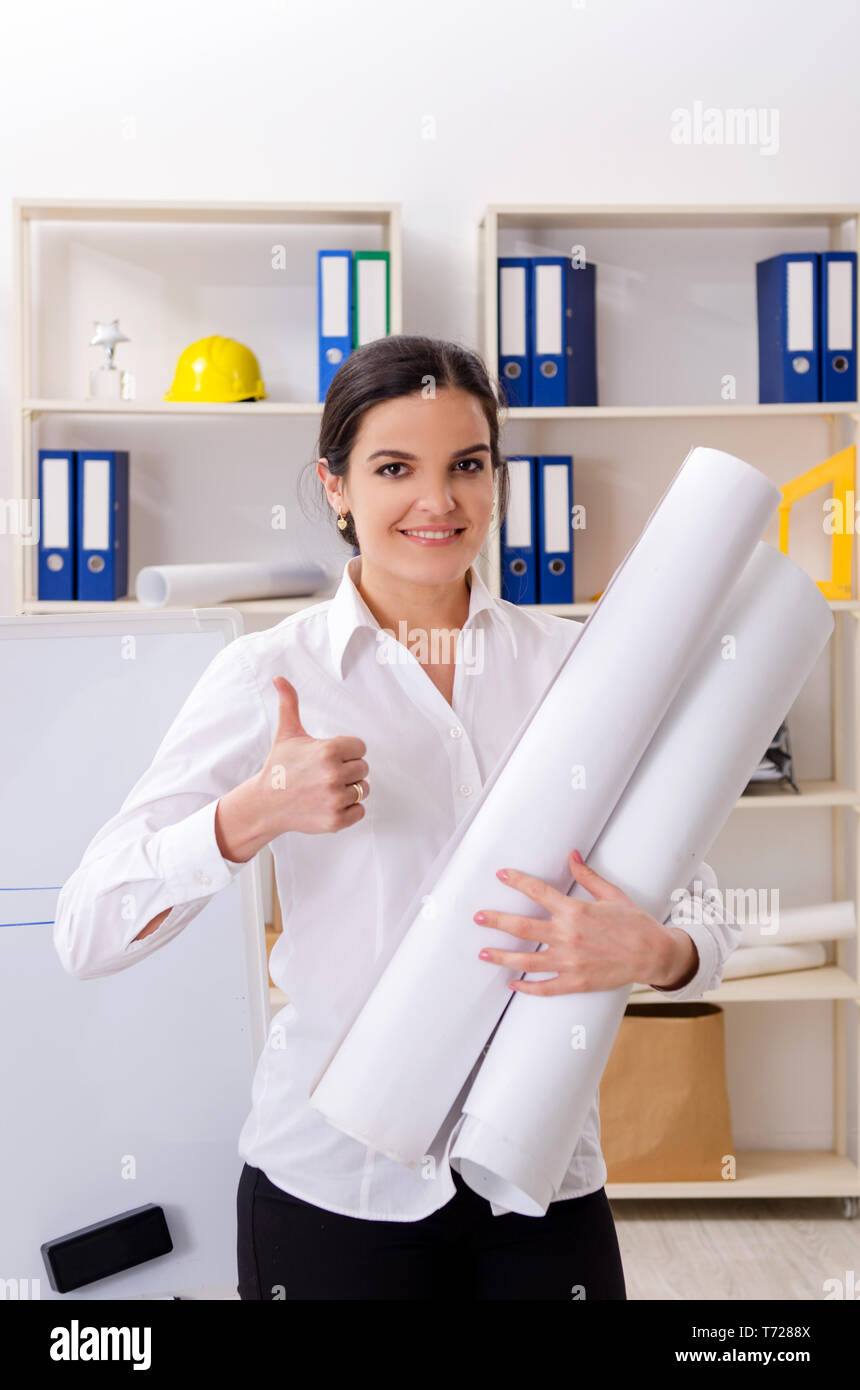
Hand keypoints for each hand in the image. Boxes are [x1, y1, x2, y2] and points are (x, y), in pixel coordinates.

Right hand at [214, 677, 369, 859]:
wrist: (265, 804)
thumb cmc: (279, 767)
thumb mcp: (286, 733)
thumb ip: (289, 703)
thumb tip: (279, 678)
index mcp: (328, 750)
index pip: (360, 748)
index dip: (346, 752)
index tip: (327, 758)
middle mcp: (333, 774)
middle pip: (363, 768)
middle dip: (348, 771)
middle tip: (324, 775)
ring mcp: (335, 799)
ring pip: (363, 789)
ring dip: (349, 790)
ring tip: (325, 789)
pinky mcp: (336, 820)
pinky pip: (360, 811)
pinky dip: (349, 810)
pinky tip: (329, 804)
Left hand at [473, 850, 696, 995]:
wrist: (654, 954)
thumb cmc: (635, 922)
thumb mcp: (612, 894)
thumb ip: (587, 876)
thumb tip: (572, 855)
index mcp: (575, 911)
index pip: (538, 892)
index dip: (518, 881)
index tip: (501, 875)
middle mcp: (568, 936)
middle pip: (522, 928)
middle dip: (496, 921)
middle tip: (477, 917)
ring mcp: (570, 962)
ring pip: (527, 960)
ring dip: (502, 956)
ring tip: (482, 953)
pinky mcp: (576, 982)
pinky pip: (545, 988)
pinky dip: (526, 988)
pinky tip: (511, 984)